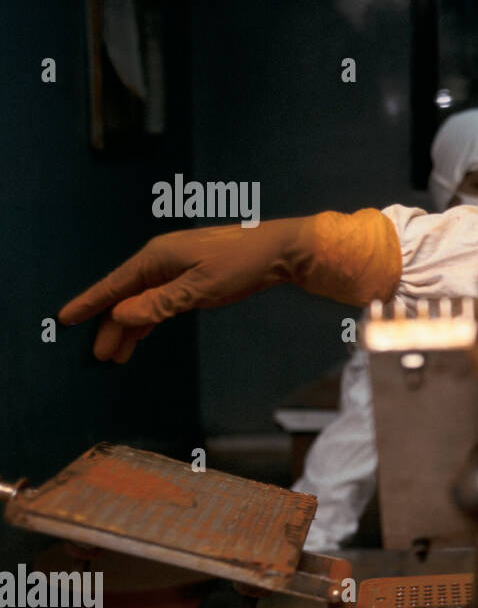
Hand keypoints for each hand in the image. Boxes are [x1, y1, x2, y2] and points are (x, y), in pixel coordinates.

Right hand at [58, 210, 400, 362]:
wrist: (281, 251)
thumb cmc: (242, 264)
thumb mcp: (200, 288)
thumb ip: (160, 303)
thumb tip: (121, 314)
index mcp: (157, 258)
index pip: (115, 285)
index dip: (90, 303)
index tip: (66, 318)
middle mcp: (162, 261)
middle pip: (127, 297)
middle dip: (111, 326)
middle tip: (100, 357)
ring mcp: (178, 269)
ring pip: (144, 301)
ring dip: (131, 327)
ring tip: (117, 356)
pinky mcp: (193, 278)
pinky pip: (161, 300)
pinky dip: (150, 318)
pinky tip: (141, 333)